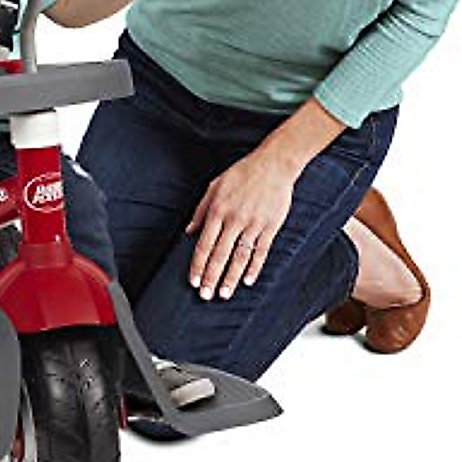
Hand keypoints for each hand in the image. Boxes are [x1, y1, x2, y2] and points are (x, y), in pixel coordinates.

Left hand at [185, 148, 296, 299]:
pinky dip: (254, 268)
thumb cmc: (242, 173)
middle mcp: (234, 220)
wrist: (273, 165)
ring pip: (240, 257)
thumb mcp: (214, 186)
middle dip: (211, 277)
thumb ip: (200, 210)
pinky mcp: (270, 227)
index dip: (197, 265)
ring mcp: (253, 224)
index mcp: (218, 210)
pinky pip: (261, 251)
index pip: (204, 244)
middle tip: (205, 296)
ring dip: (231, 278)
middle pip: (220, 254)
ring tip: (224, 293)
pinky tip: (248, 281)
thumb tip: (189, 231)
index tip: (193, 281)